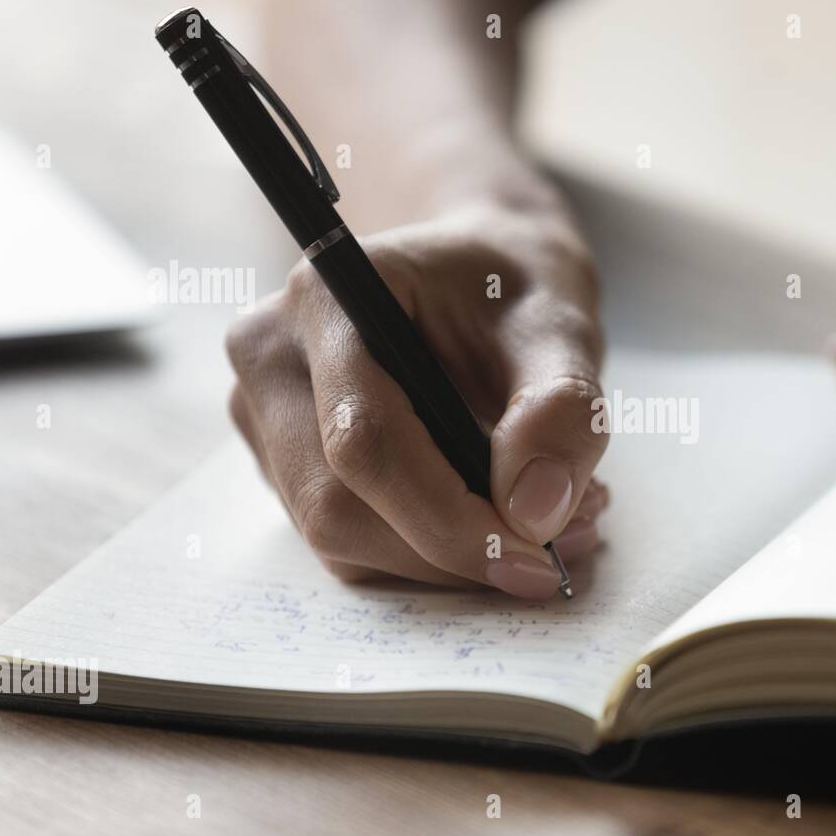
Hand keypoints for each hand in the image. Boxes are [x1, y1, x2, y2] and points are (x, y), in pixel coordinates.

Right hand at [227, 203, 609, 598]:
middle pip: (338, 507)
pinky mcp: (284, 464)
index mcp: (324, 299)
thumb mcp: (562, 326)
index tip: (536, 552)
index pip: (363, 442)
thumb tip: (535, 515)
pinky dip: (431, 555)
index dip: (448, 518)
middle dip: (456, 548)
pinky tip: (500, 521)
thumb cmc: (514, 285)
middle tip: (570, 539)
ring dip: (449, 559)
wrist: (482, 275)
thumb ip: (560, 410)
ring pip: (341, 539)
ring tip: (548, 521)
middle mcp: (271, 358)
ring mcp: (265, 416)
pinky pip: (349, 546)